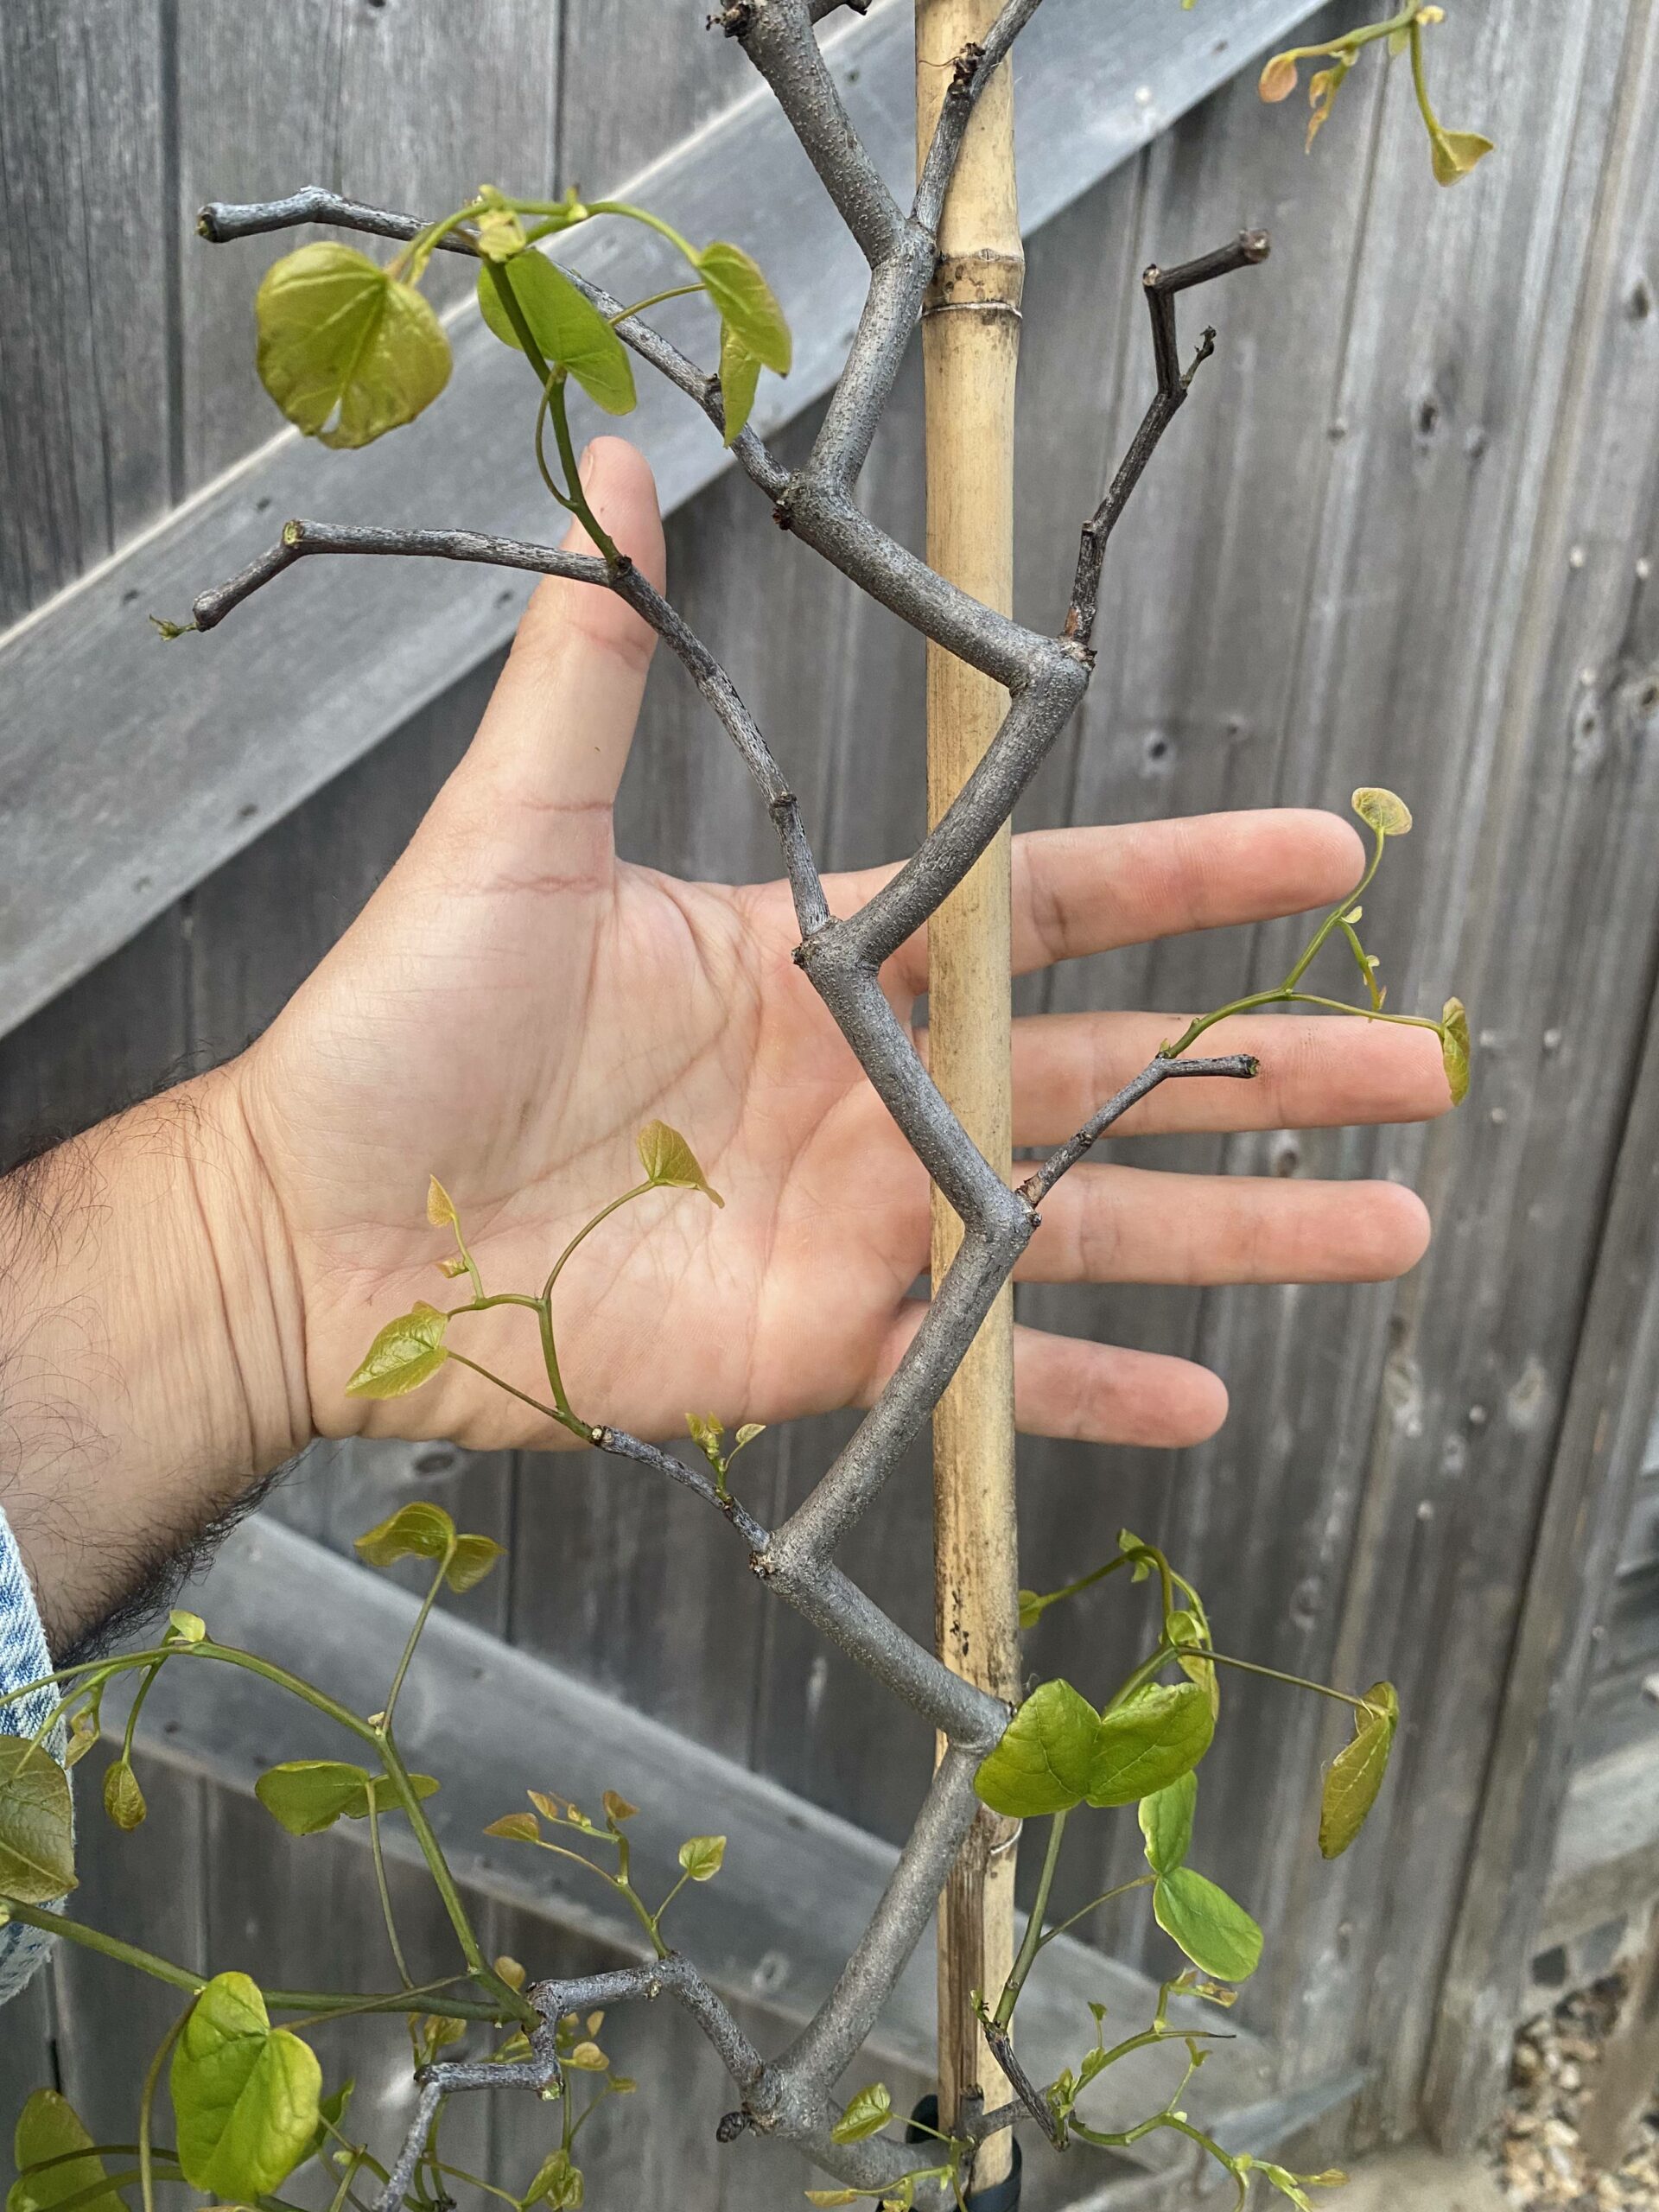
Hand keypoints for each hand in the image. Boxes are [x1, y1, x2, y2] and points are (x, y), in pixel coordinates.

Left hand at [238, 440, 1444, 1455]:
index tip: (1314, 856)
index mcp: (826, 960)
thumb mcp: (513, 832)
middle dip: (1269, 1067)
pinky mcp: (822, 1344)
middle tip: (1414, 1068)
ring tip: (1382, 1224)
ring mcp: (860, 1222)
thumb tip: (604, 468)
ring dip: (1238, 1233)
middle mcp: (871, 1088)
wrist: (315, 1228)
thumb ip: (589, 666)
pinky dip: (1086, 1388)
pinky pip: (984, 1363)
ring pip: (1088, 1221)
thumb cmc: (403, 1025)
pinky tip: (1203, 1393)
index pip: (1045, 908)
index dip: (1184, 882)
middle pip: (1111, 1066)